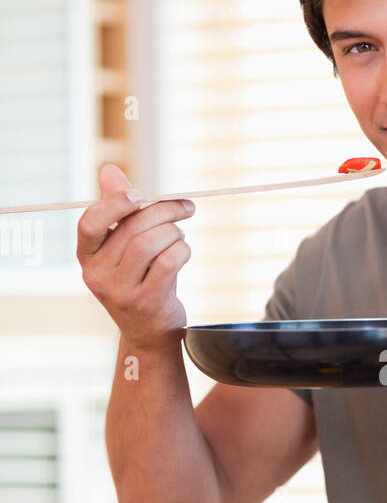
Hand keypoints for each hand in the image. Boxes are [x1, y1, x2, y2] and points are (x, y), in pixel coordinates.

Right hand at [77, 164, 194, 350]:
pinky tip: (183, 252)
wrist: (149, 332)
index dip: (114, 204)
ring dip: (174, 232)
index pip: (90, 223)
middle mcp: (97, 274)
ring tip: (180, 236)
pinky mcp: (147, 302)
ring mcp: (120, 291)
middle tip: (184, 208)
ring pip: (149, 243)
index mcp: (86, 256)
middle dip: (163, 211)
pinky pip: (169, 262)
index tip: (139, 195)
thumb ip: (117, 209)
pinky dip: (182, 250)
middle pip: (130, 229)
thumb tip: (109, 170)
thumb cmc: (139, 279)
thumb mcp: (124, 247)